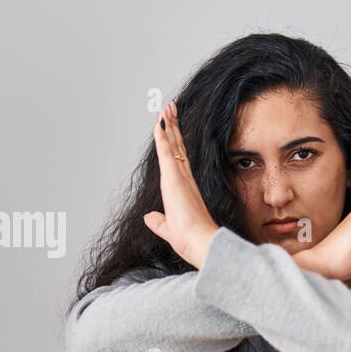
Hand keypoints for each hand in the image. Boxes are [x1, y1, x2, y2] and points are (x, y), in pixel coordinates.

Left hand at [142, 99, 219, 268]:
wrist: (202, 245)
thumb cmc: (191, 241)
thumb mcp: (168, 229)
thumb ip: (158, 222)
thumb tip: (149, 217)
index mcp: (183, 189)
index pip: (177, 160)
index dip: (173, 142)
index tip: (170, 126)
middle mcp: (184, 180)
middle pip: (176, 147)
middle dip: (173, 126)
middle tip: (170, 108)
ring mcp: (180, 178)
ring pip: (172, 145)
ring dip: (168, 125)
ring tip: (166, 106)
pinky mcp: (174, 179)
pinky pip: (166, 152)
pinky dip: (162, 136)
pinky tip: (159, 122)